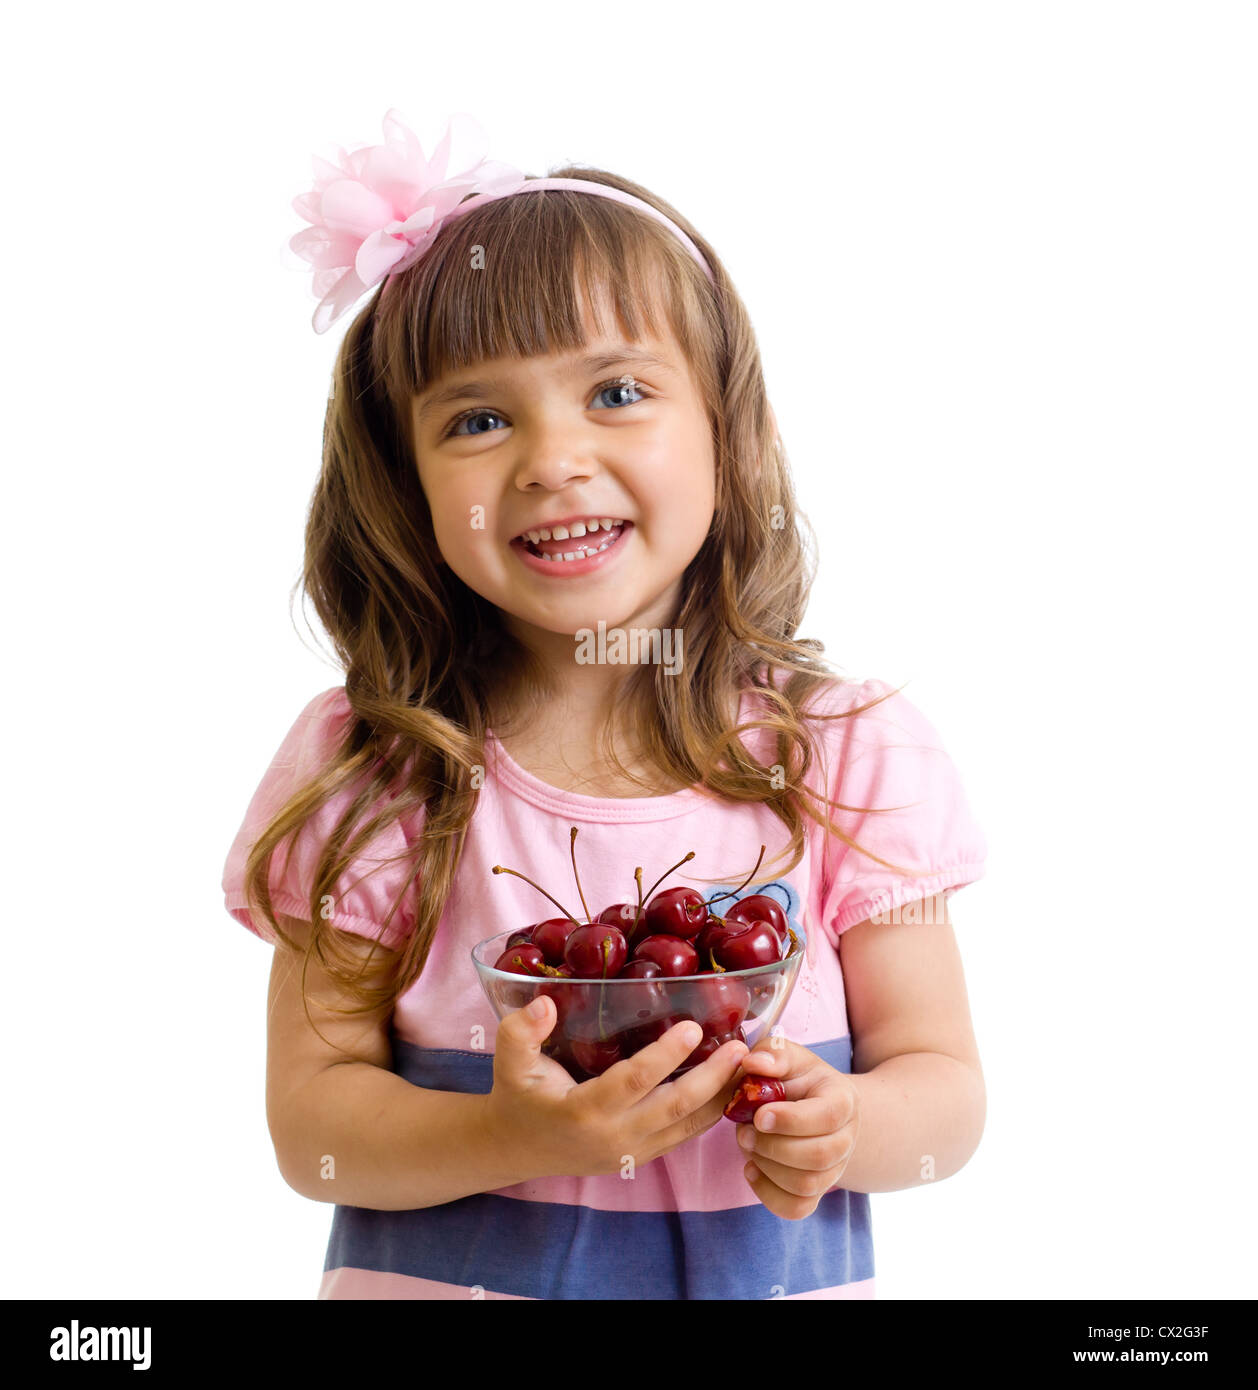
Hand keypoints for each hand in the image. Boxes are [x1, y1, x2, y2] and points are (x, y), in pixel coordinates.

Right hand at [484, 997, 749, 1180]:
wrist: (515, 1148)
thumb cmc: (516, 1095)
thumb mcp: (508, 1062)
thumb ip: (521, 1031)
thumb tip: (547, 1002)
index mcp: (583, 1111)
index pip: (633, 1081)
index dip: (665, 1055)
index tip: (694, 1027)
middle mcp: (613, 1137)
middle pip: (675, 1108)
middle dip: (713, 1078)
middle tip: (741, 1047)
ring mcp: (630, 1152)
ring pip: (687, 1128)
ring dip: (721, 1097)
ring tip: (748, 1065)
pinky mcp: (640, 1158)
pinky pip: (682, 1136)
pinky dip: (710, 1113)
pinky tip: (728, 1087)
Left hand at [731, 1035, 859, 1219]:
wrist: (814, 1106)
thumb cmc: (797, 1078)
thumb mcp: (789, 1057)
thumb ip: (773, 1055)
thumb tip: (752, 1063)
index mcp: (843, 1100)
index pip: (827, 1117)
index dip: (791, 1120)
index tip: (759, 1115)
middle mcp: (846, 1138)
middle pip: (818, 1156)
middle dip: (773, 1147)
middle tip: (743, 1131)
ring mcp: (834, 1169)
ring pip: (806, 1184)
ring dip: (768, 1167)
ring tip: (746, 1144)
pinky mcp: (816, 1192)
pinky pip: (796, 1208)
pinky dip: (768, 1194)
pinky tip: (751, 1169)